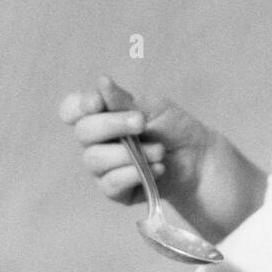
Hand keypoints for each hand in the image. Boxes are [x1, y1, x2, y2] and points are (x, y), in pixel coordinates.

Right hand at [59, 74, 212, 213]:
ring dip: (130, 153)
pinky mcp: (115, 190)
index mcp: (101, 115)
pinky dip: (135, 173)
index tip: (98, 103)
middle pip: (83, 132)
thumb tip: (102, 81)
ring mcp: (103, 167)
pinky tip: (158, 168)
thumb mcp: (153, 108)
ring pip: (95, 159)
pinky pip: (111, 183)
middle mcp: (96, 141)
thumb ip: (124, 100)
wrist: (199, 160)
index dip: (80, 106)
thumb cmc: (174, 129)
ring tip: (159, 150)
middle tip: (142, 123)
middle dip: (113, 125)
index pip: (71, 109)